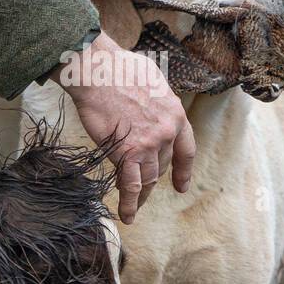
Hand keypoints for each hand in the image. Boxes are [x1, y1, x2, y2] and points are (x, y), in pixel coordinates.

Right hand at [47, 31, 194, 222]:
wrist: (98, 71)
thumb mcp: (152, 78)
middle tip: (141, 185)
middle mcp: (166, 132)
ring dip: (142, 195)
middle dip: (152, 176)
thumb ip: (157, 96)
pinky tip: (128, 215)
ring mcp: (148, 144)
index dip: (183, 170)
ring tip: (135, 207)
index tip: (181, 185)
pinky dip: (130, 203)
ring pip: (149, 178)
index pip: (186, 150)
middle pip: (162, 165)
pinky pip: (131, 185)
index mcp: (175, 114)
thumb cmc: (119, 68)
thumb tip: (153, 99)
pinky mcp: (126, 153)